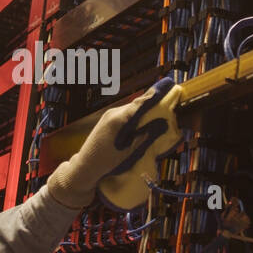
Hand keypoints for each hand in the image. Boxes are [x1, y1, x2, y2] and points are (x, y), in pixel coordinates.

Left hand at [46, 77, 181, 209]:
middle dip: (151, 104)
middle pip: (137, 105)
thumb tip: (162, 124)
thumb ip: (146, 135)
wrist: (85, 167)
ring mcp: (109, 116)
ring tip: (157, 113)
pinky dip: (134, 117)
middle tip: (167, 101)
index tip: (168, 85)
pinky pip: (124, 115)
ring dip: (143, 112)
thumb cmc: (107, 161)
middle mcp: (113, 113)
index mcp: (119, 119)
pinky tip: (141, 123)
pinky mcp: (107, 120)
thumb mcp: (130, 150)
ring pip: (131, 110)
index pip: (141, 103)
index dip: (155, 94)